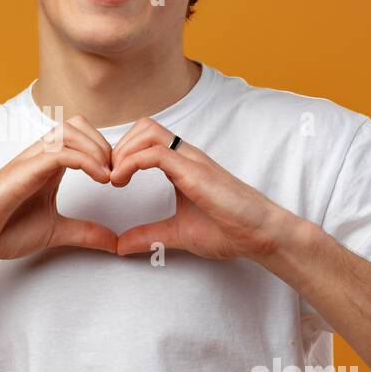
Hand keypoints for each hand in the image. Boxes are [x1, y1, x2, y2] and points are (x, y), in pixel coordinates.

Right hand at [0, 115, 119, 262]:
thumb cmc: (1, 229)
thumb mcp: (55, 231)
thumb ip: (84, 232)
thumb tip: (114, 241)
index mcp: (47, 165)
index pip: (80, 136)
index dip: (105, 150)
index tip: (119, 179)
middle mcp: (39, 157)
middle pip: (77, 124)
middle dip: (104, 144)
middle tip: (117, 174)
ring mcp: (30, 160)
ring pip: (69, 131)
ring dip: (97, 149)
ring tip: (109, 176)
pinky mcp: (24, 170)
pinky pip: (60, 151)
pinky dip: (86, 160)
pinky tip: (100, 179)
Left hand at [107, 117, 289, 260]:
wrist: (261, 235)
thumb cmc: (229, 230)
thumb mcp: (178, 234)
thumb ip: (149, 236)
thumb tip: (120, 245)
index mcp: (182, 165)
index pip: (146, 139)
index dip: (122, 153)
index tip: (111, 180)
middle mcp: (186, 156)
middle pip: (144, 126)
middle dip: (119, 147)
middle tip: (109, 177)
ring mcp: (191, 161)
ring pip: (148, 131)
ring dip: (123, 151)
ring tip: (114, 180)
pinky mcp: (195, 172)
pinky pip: (156, 153)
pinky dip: (131, 163)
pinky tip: (121, 182)